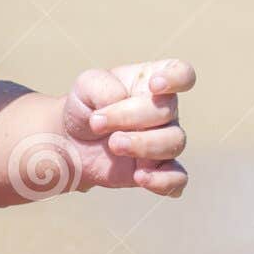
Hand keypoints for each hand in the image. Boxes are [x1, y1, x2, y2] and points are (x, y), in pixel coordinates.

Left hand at [61, 59, 194, 197]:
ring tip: (113, 145)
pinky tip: (139, 177)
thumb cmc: (86, 106)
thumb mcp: (86, 85)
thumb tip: (121, 100)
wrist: (71, 142)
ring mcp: (164, 141)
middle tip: (97, 123)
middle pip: (167, 110)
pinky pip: (177, 178)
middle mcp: (165, 111)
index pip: (182, 74)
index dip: (176, 78)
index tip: (154, 86)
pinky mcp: (158, 170)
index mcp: (152, 82)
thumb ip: (103, 86)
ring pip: (174, 142)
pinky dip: (162, 180)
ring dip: (142, 144)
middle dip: (129, 117)